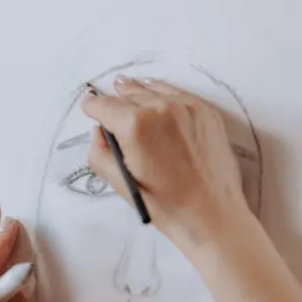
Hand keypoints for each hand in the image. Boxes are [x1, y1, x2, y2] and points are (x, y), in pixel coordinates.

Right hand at [81, 76, 250, 247]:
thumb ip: (99, 153)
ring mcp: (186, 106)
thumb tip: (99, 132)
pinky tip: (155, 94)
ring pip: (152, 89)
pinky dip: (162, 92)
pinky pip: (176, 92)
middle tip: (108, 107)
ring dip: (137, 92)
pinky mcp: (205, 110)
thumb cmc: (165, 205)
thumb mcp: (120, 183)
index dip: (92, 107)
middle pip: (127, 94)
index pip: (103, 105)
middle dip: (115, 101)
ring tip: (125, 86)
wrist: (213, 215)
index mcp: (135, 125)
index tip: (89, 108)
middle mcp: (160, 107)